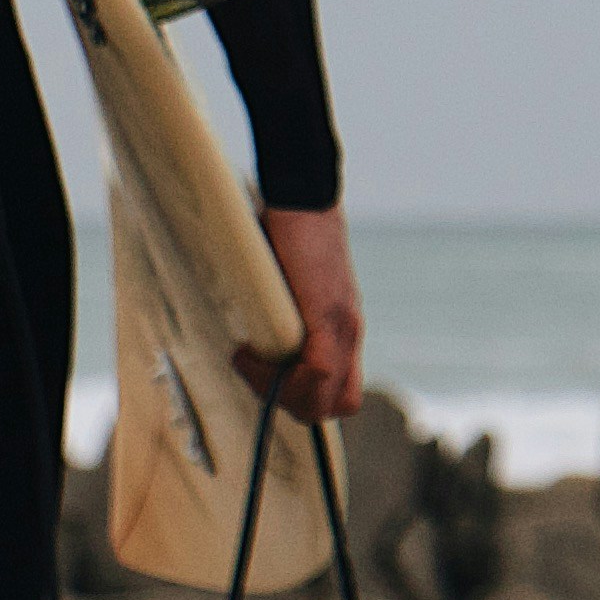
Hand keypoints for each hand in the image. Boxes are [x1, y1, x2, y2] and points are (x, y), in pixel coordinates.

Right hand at [246, 204, 364, 425]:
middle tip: (253, 372)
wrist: (303, 192)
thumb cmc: (289, 228)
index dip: (303, 399)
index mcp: (343, 329)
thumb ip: (286, 311)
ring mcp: (344, 327)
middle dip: (286, 403)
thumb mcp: (291, 284)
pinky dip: (278, 375)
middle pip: (332, 407)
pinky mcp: (330, 316)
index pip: (339, 396)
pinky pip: (318, 372)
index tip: (267, 377)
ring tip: (249, 361)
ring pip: (324, 399)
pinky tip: (249, 352)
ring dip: (279, 393)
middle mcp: (350, 334)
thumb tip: (254, 329)